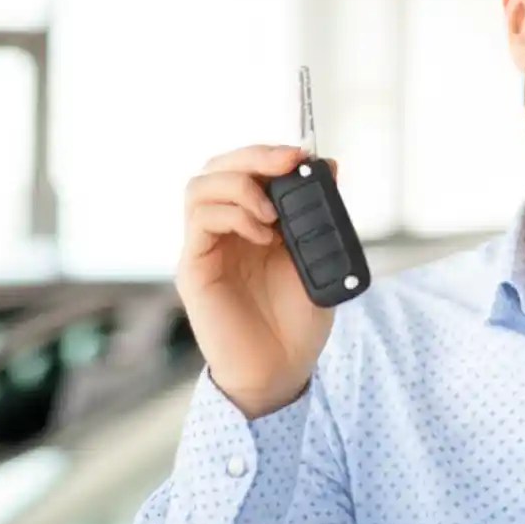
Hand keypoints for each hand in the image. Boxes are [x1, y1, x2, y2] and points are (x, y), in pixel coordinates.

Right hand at [175, 144, 338, 418]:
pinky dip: (232, 215)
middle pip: (217, 168)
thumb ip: (319, 213)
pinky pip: (200, 222)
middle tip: (287, 163)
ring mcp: (205, 247)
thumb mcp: (318, 258)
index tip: (303, 155)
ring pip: (199, 187)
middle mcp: (223, 229)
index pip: (244, 168)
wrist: (283, 370)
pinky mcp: (194, 269)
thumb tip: (330, 163)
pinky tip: (262, 235)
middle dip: (253, 156)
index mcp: (251, 222)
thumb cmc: (298, 320)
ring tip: (274, 213)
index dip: (269, 153)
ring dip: (240, 185)